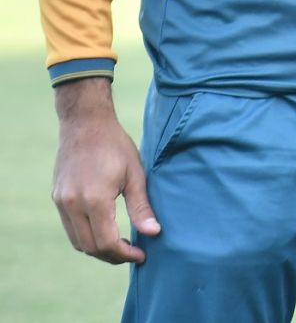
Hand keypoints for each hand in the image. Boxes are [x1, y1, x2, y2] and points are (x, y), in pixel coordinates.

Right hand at [51, 78, 159, 263]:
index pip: (106, 242)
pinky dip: (86, 236)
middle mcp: (73, 205)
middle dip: (112, 255)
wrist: (85, 123)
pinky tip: (103, 230)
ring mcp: (62, 202)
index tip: (141, 254)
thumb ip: (141, 206)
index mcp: (95, 199)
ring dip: (97, 248)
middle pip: (90, 247)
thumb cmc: (115, 145)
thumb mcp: (135, 173)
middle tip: (132, 252)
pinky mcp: (58, 198)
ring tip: (120, 244)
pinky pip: (70, 228)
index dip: (124, 254)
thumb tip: (154, 232)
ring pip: (77, 241)